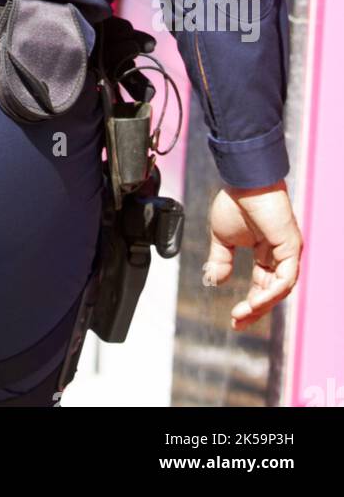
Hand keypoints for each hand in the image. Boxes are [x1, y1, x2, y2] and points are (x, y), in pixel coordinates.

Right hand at [205, 181, 301, 329]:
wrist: (243, 181)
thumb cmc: (235, 202)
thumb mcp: (221, 238)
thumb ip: (219, 260)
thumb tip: (214, 281)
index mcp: (265, 252)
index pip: (262, 285)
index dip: (250, 304)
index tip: (234, 318)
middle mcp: (279, 255)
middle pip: (272, 292)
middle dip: (255, 310)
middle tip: (238, 323)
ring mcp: (288, 252)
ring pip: (280, 289)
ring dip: (262, 305)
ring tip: (243, 315)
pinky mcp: (291, 248)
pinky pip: (285, 279)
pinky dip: (270, 293)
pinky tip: (254, 302)